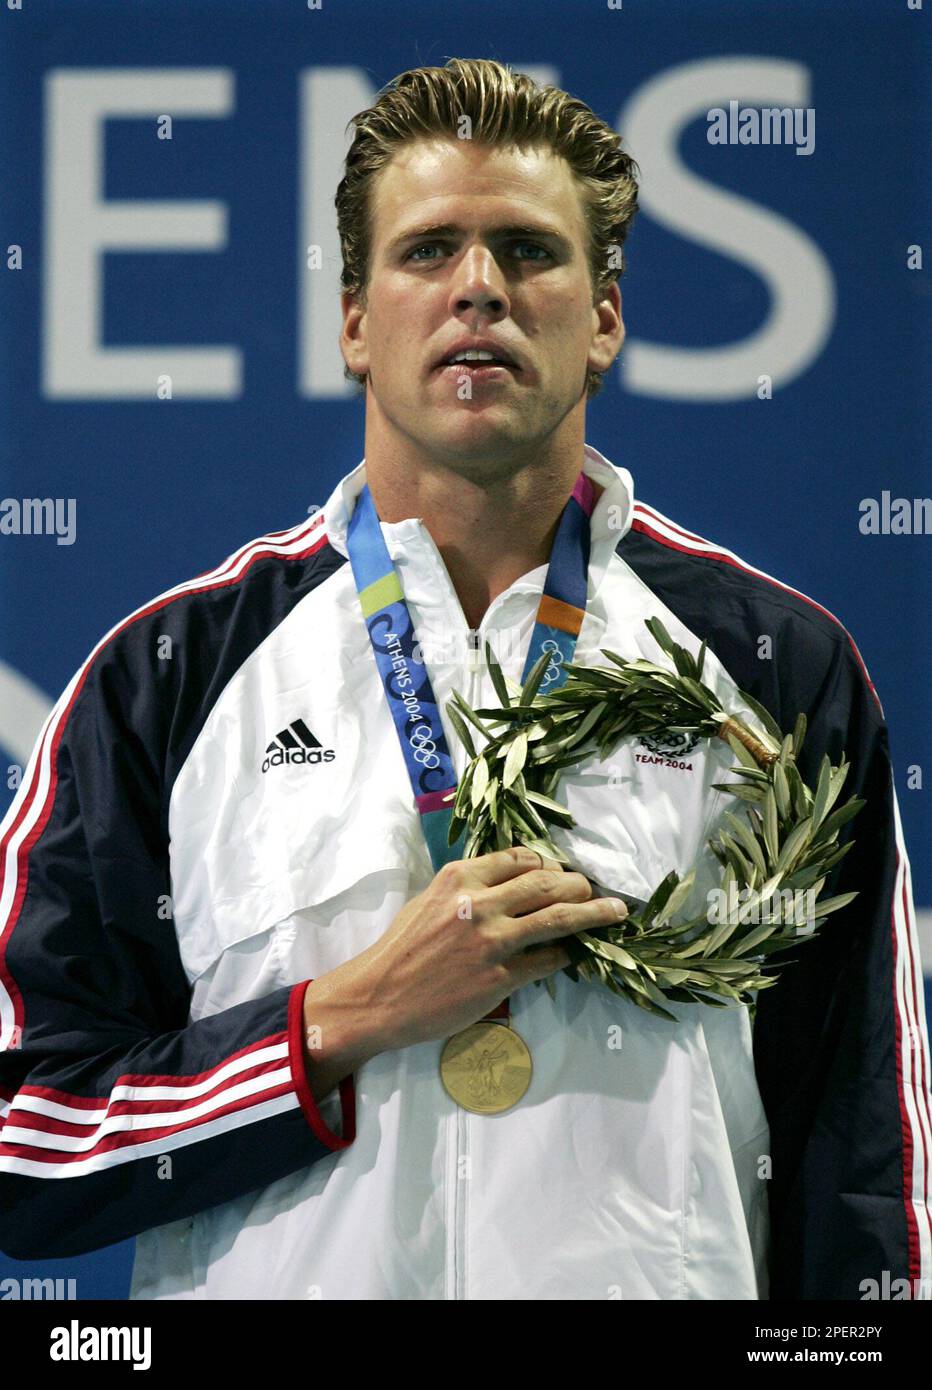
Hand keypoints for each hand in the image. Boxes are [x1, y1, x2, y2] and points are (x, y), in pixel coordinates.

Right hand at [340, 845, 627, 1052]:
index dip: (549, 865)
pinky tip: (577, 954)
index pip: (521, 858)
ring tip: (614, 912)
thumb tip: (513, 883)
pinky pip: (547, 961)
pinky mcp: (500, 977)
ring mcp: (492, 941)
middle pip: (547, 884)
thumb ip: (470, 888)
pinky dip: (567, 955)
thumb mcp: (430, 900)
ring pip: (557, 918)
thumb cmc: (402, 948)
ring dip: (592, 914)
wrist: (380, 996)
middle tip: (596, 892)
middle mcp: (479, 902)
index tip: (563, 873)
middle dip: (579, 886)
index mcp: (461, 877)